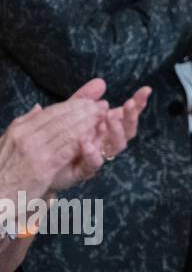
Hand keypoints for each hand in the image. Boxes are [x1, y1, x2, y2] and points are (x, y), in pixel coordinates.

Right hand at [0, 83, 106, 215]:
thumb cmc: (4, 170)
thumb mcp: (8, 142)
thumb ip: (26, 123)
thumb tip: (38, 107)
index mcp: (20, 129)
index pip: (51, 112)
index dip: (73, 105)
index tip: (90, 101)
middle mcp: (26, 136)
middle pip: (61, 119)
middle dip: (85, 111)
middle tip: (102, 106)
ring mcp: (34, 151)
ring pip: (66, 131)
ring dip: (88, 123)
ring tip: (102, 117)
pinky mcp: (43, 167)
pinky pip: (66, 150)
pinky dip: (81, 141)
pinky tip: (93, 136)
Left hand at [49, 83, 150, 191]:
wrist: (40, 164)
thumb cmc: (60, 137)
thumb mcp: (70, 113)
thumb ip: (85, 98)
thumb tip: (101, 82)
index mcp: (107, 126)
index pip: (127, 114)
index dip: (138, 103)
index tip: (146, 90)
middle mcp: (107, 141)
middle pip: (129, 130)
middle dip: (131, 116)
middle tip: (128, 104)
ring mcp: (99, 155)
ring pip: (117, 146)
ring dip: (116, 132)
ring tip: (108, 119)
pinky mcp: (85, 170)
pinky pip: (94, 164)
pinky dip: (92, 153)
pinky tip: (86, 142)